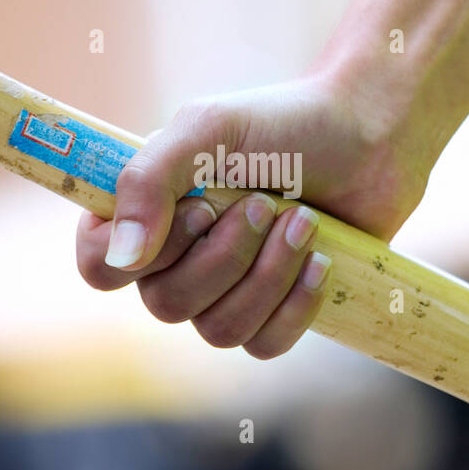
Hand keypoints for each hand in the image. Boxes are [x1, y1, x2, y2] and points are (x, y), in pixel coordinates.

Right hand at [75, 71, 427, 357]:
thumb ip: (149, 179)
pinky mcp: (273, 312)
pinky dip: (293, 305)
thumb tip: (124, 257)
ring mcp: (224, 291)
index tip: (197, 210)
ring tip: (303, 220)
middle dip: (225, 256)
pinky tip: (320, 260)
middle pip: (164, 304)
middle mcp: (175, 259)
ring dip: (266, 276)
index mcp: (144, 212)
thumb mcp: (208, 130)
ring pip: (217, 330)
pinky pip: (262, 345)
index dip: (139, 256)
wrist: (370, 136)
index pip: (98, 267)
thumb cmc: (283, 124)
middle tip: (266, 203)